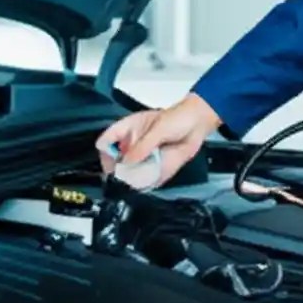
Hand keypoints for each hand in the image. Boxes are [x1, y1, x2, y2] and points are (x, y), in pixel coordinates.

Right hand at [94, 92, 220, 186]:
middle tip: (123, 178)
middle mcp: (132, 144)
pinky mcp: (155, 166)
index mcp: (127, 129)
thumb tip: (127, 162)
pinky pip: (147, 178)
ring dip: (133, 179)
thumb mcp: (158, 130)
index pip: (106, 141)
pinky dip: (147, 183)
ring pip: (130, 172)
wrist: (198, 125)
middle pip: (116, 160)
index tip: (110, 165)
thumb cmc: (177, 119)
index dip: (105, 153)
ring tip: (138, 182)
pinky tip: (149, 183)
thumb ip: (143, 146)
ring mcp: (143, 156)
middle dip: (118, 171)